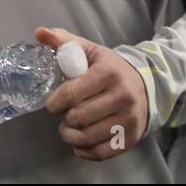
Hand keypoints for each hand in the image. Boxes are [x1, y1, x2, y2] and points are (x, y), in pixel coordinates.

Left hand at [36, 26, 148, 160]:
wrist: (146, 86)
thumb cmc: (110, 68)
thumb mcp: (89, 51)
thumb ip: (64, 41)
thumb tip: (39, 32)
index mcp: (108, 73)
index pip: (72, 94)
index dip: (55, 102)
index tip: (51, 103)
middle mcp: (122, 96)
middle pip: (79, 117)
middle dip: (64, 118)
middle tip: (63, 114)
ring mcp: (129, 119)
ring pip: (88, 137)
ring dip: (70, 136)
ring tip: (68, 128)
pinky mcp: (131, 138)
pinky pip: (102, 152)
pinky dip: (85, 151)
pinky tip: (79, 143)